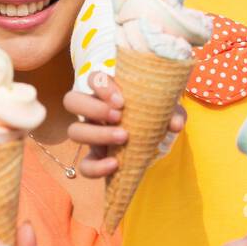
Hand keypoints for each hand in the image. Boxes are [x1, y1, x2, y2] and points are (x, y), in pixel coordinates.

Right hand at [64, 70, 186, 177]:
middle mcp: (93, 110)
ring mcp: (91, 134)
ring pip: (74, 131)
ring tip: (123, 137)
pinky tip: (115, 164)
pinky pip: (84, 165)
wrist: (155, 141)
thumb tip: (174, 123)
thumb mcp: (167, 111)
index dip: (102, 86)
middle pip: (72, 100)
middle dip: (93, 107)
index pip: (94, 78)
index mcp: (108, 92)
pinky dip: (96, 167)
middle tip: (119, 116)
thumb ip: (172, 113)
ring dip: (96, 134)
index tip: (122, 100)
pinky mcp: (94, 158)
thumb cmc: (155, 116)